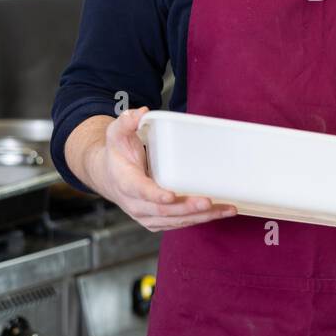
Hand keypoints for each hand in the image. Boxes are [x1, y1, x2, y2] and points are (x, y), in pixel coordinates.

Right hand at [88, 107, 236, 231]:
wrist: (109, 177)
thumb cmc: (118, 154)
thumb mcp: (116, 134)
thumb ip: (126, 122)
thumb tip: (140, 113)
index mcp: (126, 182)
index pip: (141, 191)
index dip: (155, 195)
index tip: (171, 196)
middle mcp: (136, 204)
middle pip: (163, 211)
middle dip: (187, 208)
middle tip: (208, 202)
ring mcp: (147, 216)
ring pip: (175, 220)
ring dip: (201, 217)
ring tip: (226, 209)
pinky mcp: (158, 221)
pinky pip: (180, 223)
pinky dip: (200, 219)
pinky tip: (220, 212)